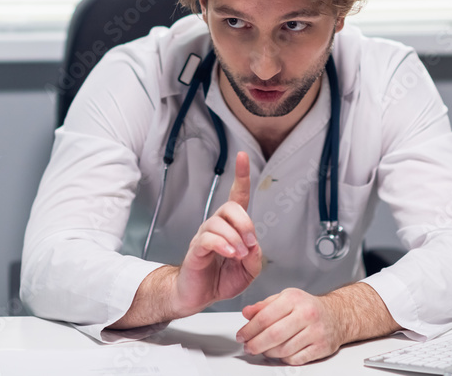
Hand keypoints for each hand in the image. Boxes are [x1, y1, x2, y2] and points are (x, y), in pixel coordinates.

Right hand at [170, 150, 261, 316]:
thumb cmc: (220, 280)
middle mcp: (217, 226)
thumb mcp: (248, 271)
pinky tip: (230, 255)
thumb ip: (256, 258)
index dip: (241, 176)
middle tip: (251, 244)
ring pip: (219, 223)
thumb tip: (253, 246)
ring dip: (235, 239)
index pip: (237, 195)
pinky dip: (223, 245)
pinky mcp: (196, 249)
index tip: (242, 157)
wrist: (198, 295)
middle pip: (230, 207)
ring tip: (239, 256)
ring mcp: (205, 236)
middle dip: (245, 224)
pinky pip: (208, 238)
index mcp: (231, 227)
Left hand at [237, 288, 344, 364]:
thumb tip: (247, 313)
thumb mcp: (285, 298)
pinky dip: (283, 359)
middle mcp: (306, 314)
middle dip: (256, 344)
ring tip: (263, 349)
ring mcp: (315, 331)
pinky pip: (295, 359)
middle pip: (274, 335)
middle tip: (248, 347)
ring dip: (268, 353)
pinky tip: (280, 353)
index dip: (249, 329)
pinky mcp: (321, 347)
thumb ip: (264, 305)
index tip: (241, 335)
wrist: (336, 315)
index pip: (265, 317)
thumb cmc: (308, 307)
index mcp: (294, 299)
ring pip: (283, 350)